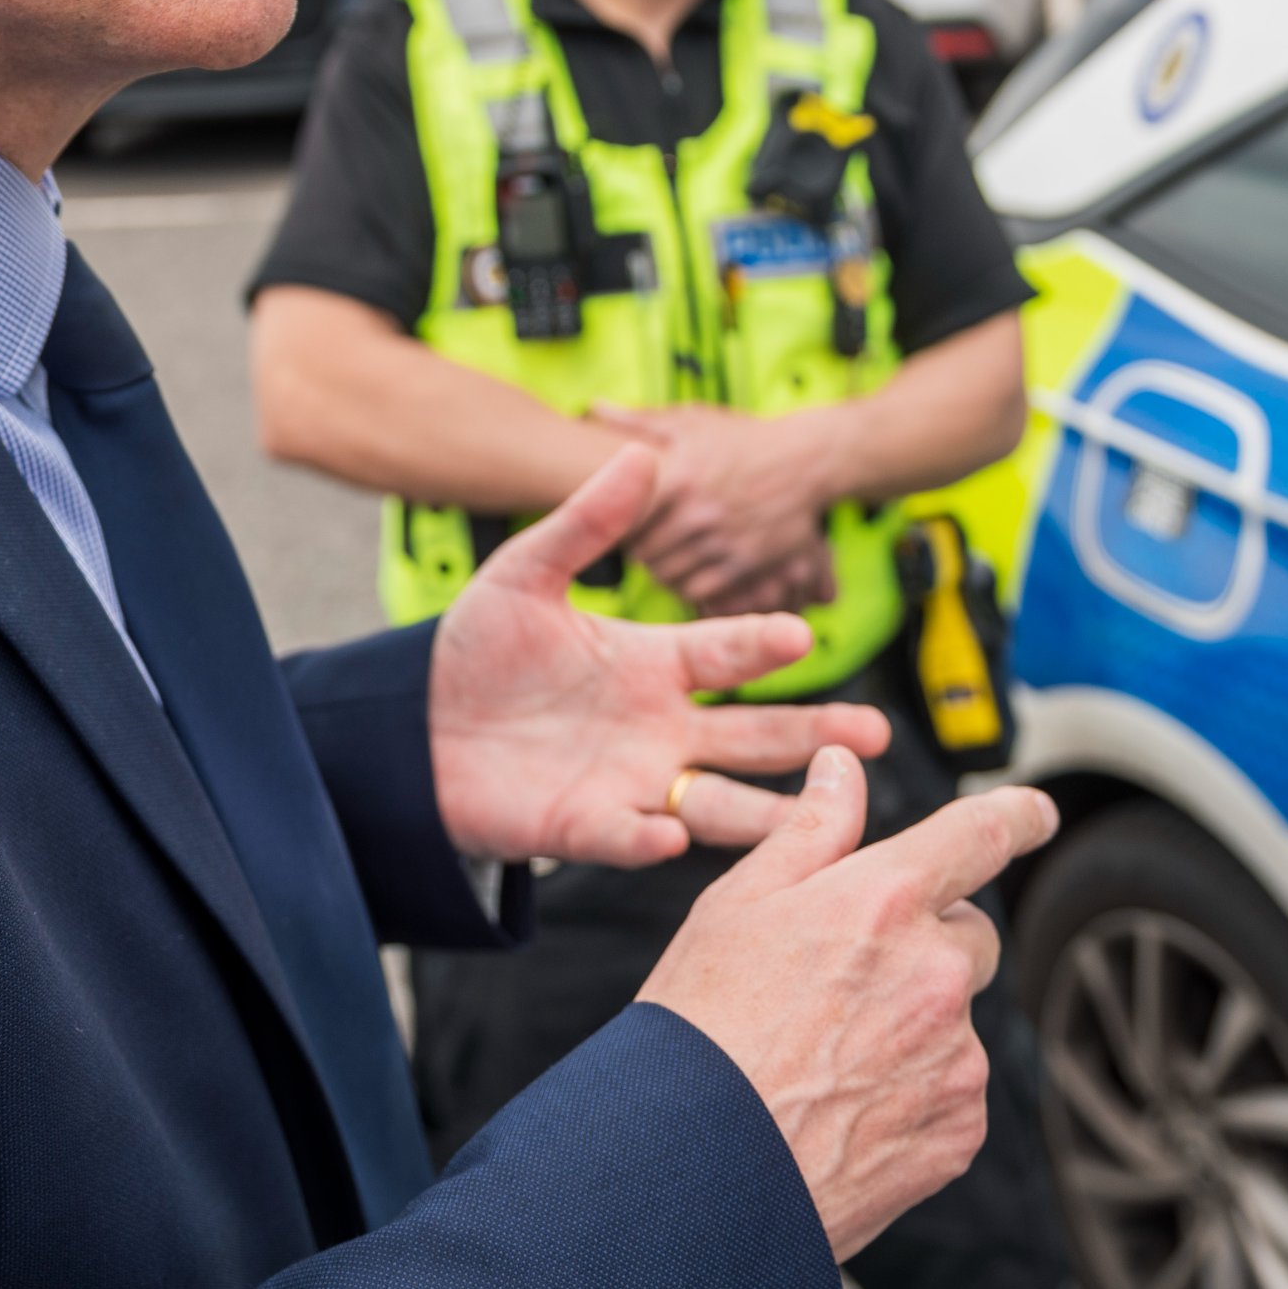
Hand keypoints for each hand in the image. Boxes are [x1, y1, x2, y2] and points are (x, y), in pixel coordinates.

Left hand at [429, 447, 892, 866]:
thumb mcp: (525, 574)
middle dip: (813, 737)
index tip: (803, 630)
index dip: (762, 643)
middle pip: (754, 735)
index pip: (728, 654)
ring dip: (768, 809)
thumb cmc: (479, 650)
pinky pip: (629, 834)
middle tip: (872, 738)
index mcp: (656, 664)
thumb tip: (639, 452)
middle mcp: (662, 728)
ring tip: (819, 815)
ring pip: (719, 802)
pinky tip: (671, 831)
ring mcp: (633, 782)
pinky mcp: (586, 828)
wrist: (416, 728)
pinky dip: (650, 835)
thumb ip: (584, 523)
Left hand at [587, 403, 842, 612]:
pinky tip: (689, 566)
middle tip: (640, 540)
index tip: (615, 516)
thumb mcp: (693, 420)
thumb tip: (594, 407)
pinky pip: (699, 590)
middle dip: (637, 548)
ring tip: (664, 554)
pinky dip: (688, 585)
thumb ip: (640, 419)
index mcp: (677, 477)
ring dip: (660, 569)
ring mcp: (722, 543)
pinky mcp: (745, 566)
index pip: (621, 516)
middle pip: (641, 552)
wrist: (809, 461)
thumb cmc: (744, 437)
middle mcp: (698, 513)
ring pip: (667, 576)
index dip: (612, 521)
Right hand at [640, 750, 1059, 1258]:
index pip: (978, 836)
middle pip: (970, 937)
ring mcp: (956, 1058)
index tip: (1035, 813)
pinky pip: (953, 1093)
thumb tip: (843, 768)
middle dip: (927, 946)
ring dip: (915, 1028)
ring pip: (955, 1021)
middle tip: (844, 984)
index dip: (1014, 817)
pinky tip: (843, 1111)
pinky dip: (914, 1095)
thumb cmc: (699, 1032)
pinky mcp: (960, 1131)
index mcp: (883, 902)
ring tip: (824, 1064)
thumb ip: (810, 831)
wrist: (694, 1174)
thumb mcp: (735, 907)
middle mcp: (936, 974)